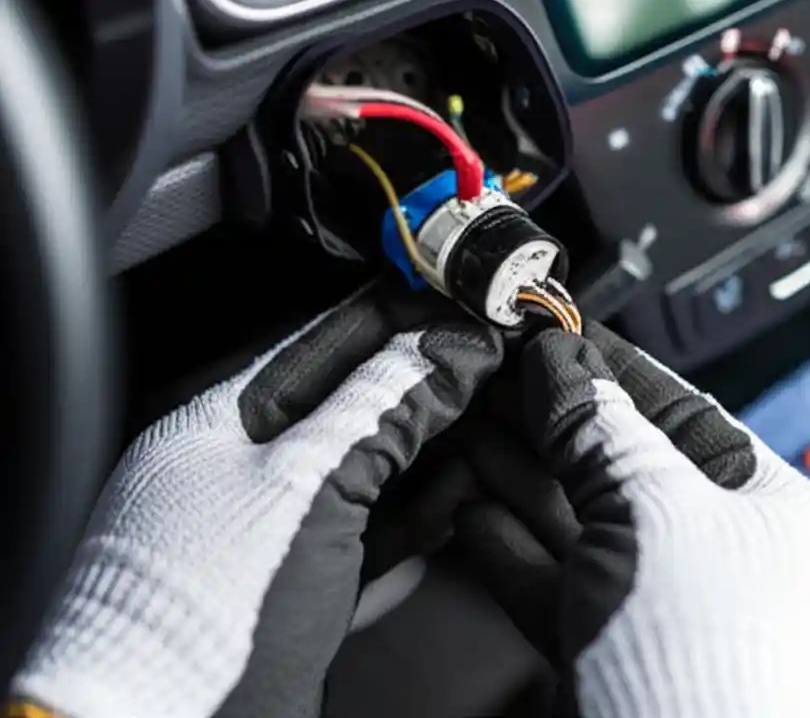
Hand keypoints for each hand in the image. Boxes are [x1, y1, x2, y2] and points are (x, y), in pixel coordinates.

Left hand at [12, 280, 503, 717]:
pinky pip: (370, 536)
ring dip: (434, 455)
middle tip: (493, 365)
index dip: (402, 320)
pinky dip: (419, 521)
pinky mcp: (299, 589)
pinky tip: (461, 507)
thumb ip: (381, 411)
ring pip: (370, 473)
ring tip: (494, 429)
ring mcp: (271, 533)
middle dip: (428, 387)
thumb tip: (444, 347)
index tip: (462, 307)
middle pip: (355, 408)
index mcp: (219, 424)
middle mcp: (243, 472)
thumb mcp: (306, 489)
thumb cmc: (201, 616)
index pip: (326, 343)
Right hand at [465, 324, 809, 717]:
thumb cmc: (705, 670)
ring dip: (521, 474)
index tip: (551, 334)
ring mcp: (665, 606)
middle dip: (553, 417)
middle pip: (625, 462)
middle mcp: (723, 556)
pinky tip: (469, 511)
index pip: (682, 412)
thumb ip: (603, 433)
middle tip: (491, 371)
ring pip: (583, 521)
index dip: (610, 368)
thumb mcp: (655, 517)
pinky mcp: (611, 651)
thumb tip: (561, 363)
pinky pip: (555, 582)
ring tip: (464, 425)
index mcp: (771, 510)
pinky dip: (509, 548)